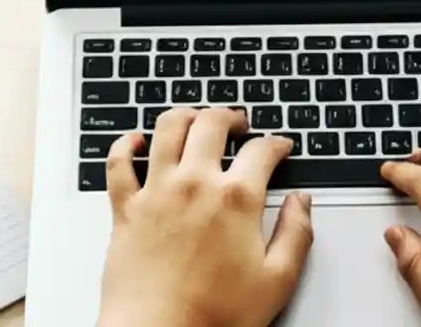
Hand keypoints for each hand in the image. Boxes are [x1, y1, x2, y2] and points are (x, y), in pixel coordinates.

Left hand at [96, 108, 313, 326]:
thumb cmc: (214, 317)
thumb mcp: (276, 281)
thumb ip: (296, 234)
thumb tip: (302, 203)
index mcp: (236, 200)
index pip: (262, 150)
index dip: (276, 143)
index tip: (280, 147)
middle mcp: (195, 185)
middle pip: (212, 124)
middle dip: (230, 116)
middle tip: (238, 123)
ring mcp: (156, 192)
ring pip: (167, 128)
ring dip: (185, 115)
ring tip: (195, 119)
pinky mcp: (125, 209)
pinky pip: (118, 163)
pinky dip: (125, 145)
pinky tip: (135, 141)